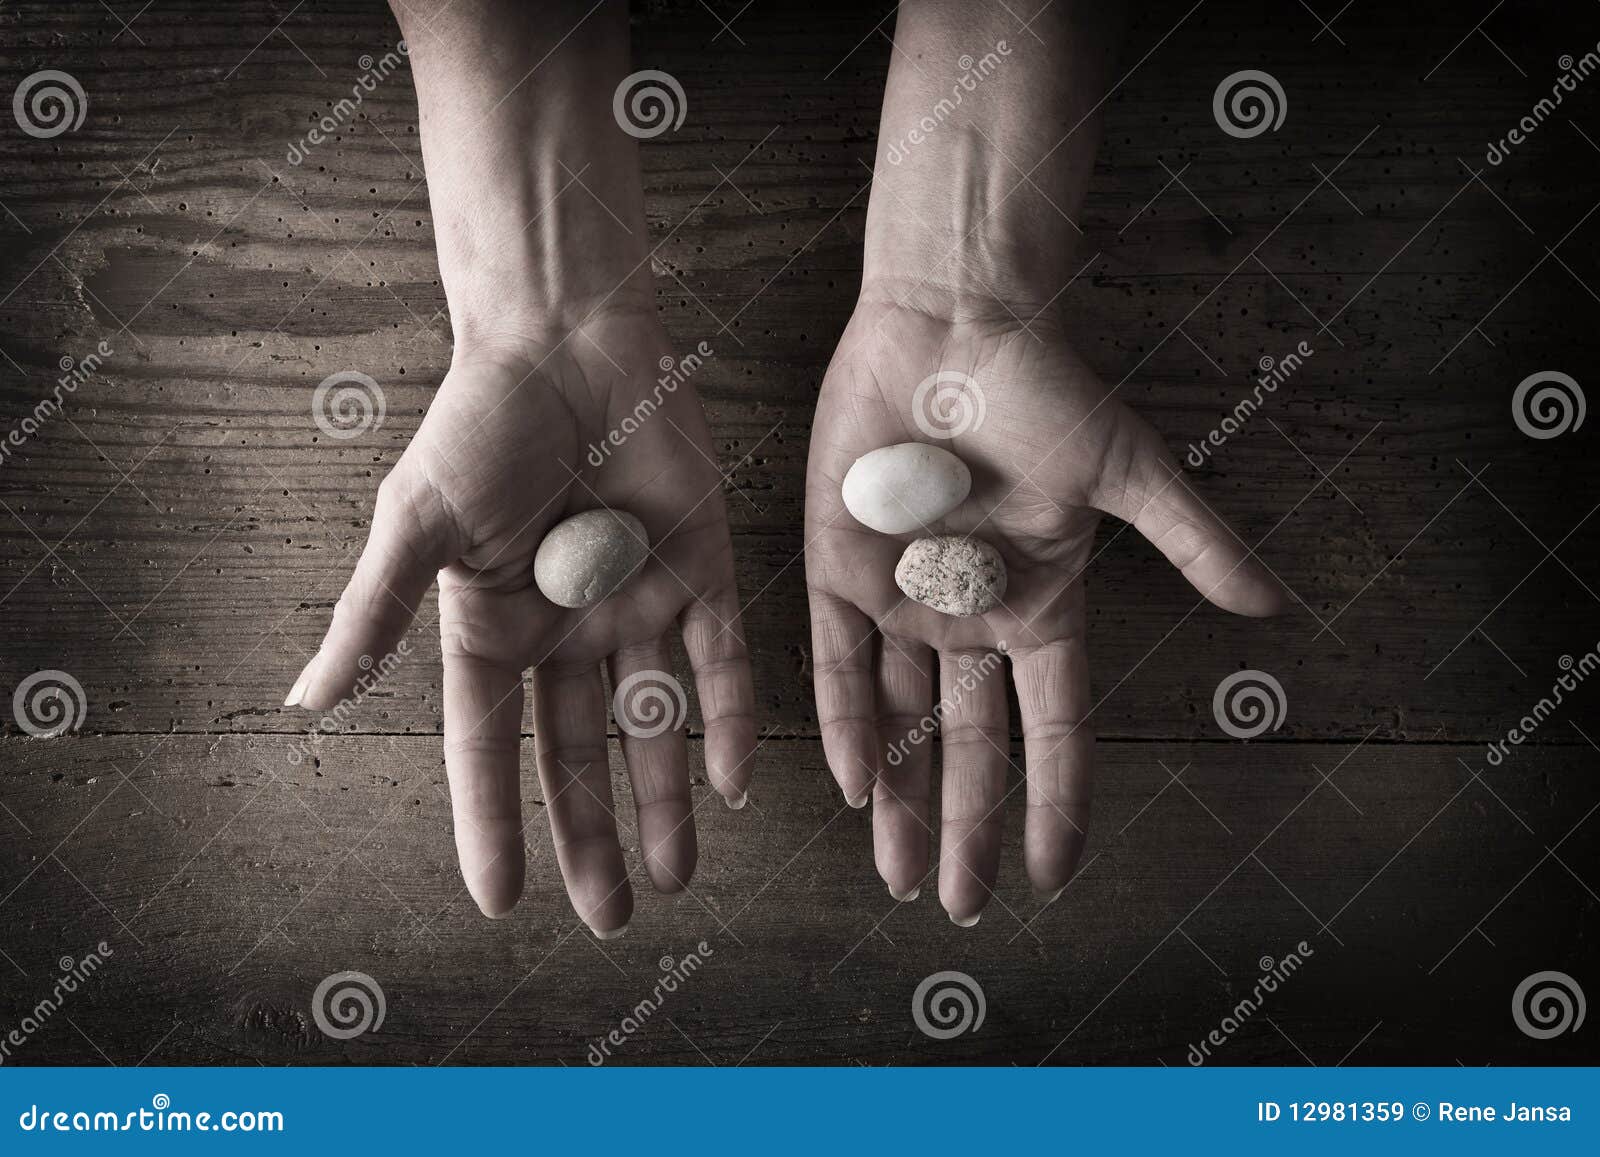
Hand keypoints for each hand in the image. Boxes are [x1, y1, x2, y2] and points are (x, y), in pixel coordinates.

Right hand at [289, 311, 756, 934]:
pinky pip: (718, 662)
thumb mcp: (419, 523)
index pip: (489, 747)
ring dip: (666, 802)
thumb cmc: (481, 424)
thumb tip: (306, 700)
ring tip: (674, 880)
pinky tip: (732, 785)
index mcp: (493, 627)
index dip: (491, 823)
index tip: (499, 904)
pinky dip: (727, 721)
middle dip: (593, 837)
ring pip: (654, 725)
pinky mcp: (702, 569)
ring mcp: (637, 604)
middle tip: (611, 916)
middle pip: (580, 756)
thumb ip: (377, 615)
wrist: (570, 341)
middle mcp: (566, 630)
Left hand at [805, 292, 1283, 922]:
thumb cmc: (1047, 393)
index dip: (1057, 801)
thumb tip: (1276, 607)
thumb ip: (1192, 544)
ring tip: (900, 874)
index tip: (1052, 874)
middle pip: (970, 747)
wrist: (953, 323)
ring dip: (900, 798)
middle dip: (967, 825)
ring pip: (899, 721)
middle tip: (960, 905)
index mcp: (1042, 607)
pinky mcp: (836, 567)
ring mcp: (902, 599)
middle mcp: (970, 618)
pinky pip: (837, 662)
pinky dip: (846, 722)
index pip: (1053, 729)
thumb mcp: (1129, 475)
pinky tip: (854, 786)